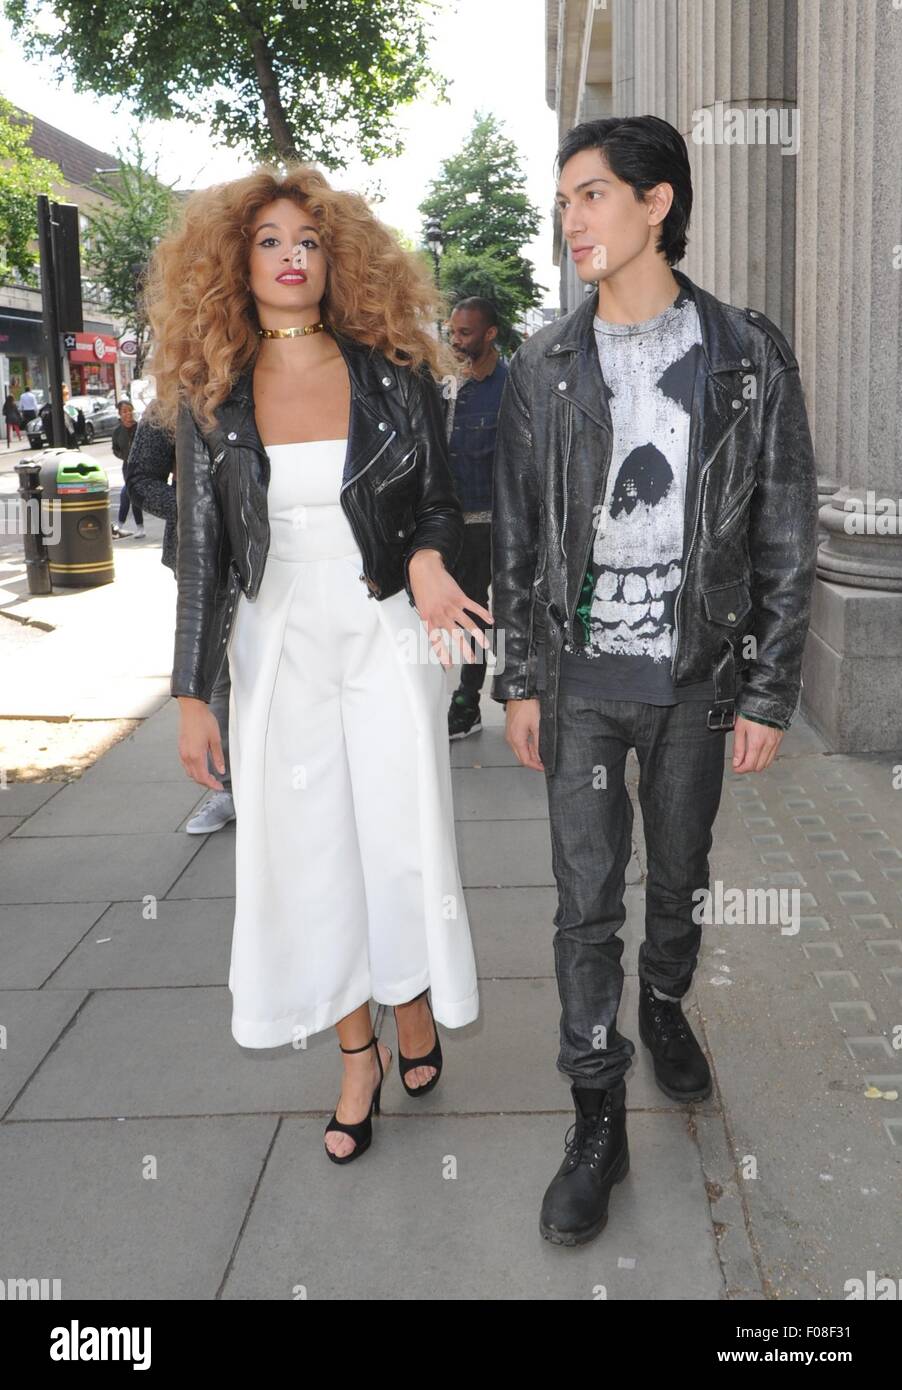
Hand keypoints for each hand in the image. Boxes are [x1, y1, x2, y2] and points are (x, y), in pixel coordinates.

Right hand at [177, 697, 226, 789]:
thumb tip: (221, 769)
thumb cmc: (203, 720)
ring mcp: (182, 752)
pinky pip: (186, 765)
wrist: (191, 709)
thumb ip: (218, 757)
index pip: (203, 777)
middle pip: (195, 777)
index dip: (212, 785)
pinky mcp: (181, 748)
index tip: (218, 787)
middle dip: (206, 783)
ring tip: (210, 777)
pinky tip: (201, 767)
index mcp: (196, 755)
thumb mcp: (215, 739)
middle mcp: (187, 756)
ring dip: (199, 777)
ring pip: (190, 772)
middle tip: (216, 784)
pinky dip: (194, 770)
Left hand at [408, 549, 493, 668]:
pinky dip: (483, 613)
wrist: (425, 570)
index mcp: (429, 620)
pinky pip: (474, 607)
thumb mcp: (421, 610)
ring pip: (468, 624)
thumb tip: (439, 633)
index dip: (443, 655)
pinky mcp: (460, 597)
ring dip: (479, 635)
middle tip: (472, 659)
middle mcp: (441, 615)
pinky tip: (491, 620)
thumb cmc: (422, 590)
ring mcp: (452, 606)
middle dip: (465, 650)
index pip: (437, 642)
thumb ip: (431, 622)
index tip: (450, 666)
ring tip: (486, 645)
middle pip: (456, 636)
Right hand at [505, 697, 543, 771]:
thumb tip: (540, 756)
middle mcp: (511, 738)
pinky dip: (526, 747)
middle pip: (521, 757)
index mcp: (517, 739)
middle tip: (542, 763)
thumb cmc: (527, 706)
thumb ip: (538, 743)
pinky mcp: (511, 730)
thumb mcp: (537, 726)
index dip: (535, 766)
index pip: (525, 760)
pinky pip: (518, 743)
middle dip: (532, 762)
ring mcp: (510, 734)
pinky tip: (533, 745)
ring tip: (540, 754)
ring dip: (530, 754)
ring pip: (519, 750)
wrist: (519, 694)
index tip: (543, 768)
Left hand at [731, 714, 783, 772]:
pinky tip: (759, 753)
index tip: (736, 768)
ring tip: (748, 758)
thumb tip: (736, 762)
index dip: (741, 769)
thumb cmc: (752, 710)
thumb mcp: (740, 728)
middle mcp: (768, 745)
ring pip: (767, 763)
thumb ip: (738, 747)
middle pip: (759, 767)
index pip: (750, 765)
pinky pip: (773, 755)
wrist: (768, 700)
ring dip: (757, 764)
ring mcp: (775, 743)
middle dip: (748, 768)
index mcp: (756, 743)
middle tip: (740, 763)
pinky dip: (765, 758)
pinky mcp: (779, 740)